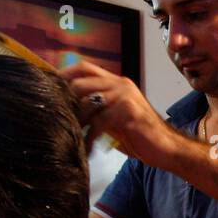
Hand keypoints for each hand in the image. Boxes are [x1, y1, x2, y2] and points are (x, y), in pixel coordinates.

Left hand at [60, 61, 175, 161]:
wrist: (168, 148)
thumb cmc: (141, 136)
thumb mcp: (116, 117)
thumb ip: (98, 109)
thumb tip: (70, 111)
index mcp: (117, 83)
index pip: (84, 68)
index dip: (64, 75)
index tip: (49, 89)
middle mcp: (121, 85)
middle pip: (81, 82)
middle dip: (65, 101)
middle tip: (55, 118)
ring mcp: (125, 97)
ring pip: (88, 102)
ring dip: (76, 122)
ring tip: (69, 136)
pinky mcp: (128, 113)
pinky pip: (99, 122)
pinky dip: (90, 137)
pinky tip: (88, 148)